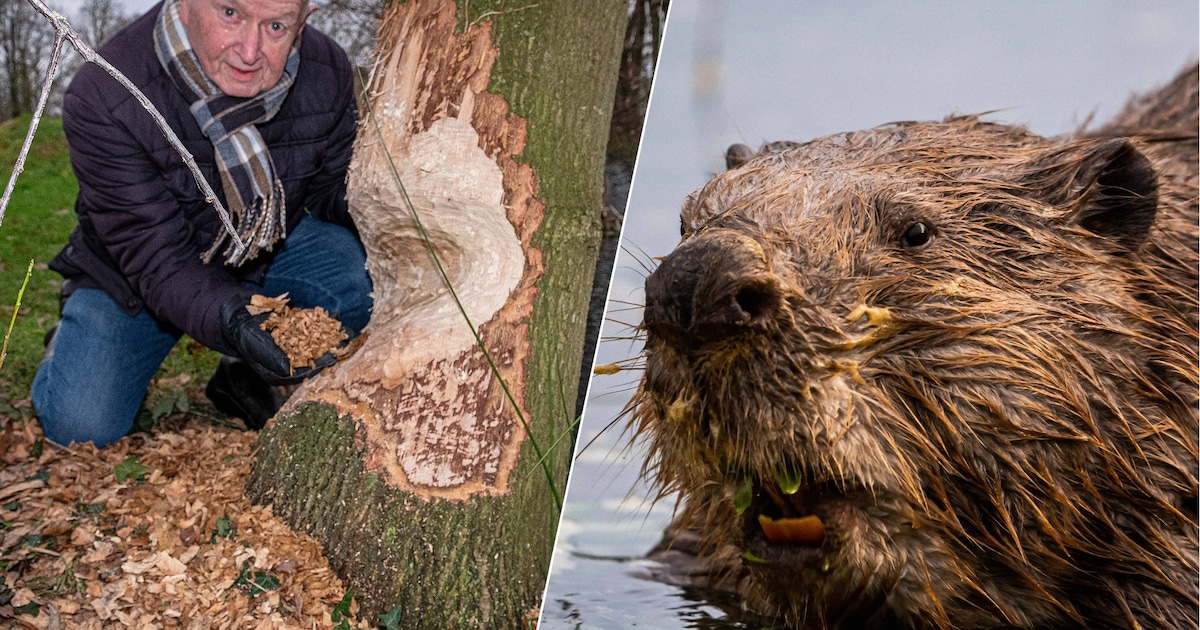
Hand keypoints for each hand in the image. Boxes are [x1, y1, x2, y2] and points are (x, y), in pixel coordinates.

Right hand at [218, 296, 333, 385]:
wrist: (241, 319)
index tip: (331, 359)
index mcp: (280, 373)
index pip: (303, 372)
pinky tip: (335, 317)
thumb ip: (271, 357)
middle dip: (330, 351)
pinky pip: (314, 329)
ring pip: (317, 343)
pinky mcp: (298, 333)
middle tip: (344, 345)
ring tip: (345, 331)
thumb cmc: (245, 336)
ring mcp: (295, 347)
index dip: (318, 366)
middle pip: (314, 358)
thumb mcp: (255, 347)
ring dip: (331, 337)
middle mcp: (291, 362)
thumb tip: (285, 367)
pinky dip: (324, 323)